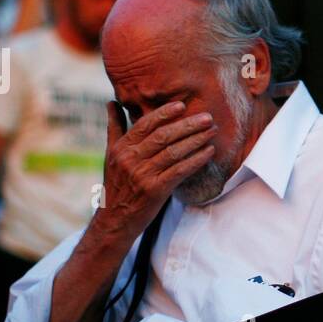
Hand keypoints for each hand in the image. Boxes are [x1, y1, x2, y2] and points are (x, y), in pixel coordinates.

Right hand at [94, 100, 217, 242]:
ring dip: (196, 140)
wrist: (114, 220)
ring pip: (174, 152)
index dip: (164, 113)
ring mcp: (143, 175)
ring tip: (212, 131)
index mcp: (121, 148)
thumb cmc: (116, 185)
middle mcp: (130, 159)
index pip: (145, 124)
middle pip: (163, 136)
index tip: (182, 105)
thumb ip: (115, 128)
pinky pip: (180, 171)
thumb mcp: (110, 155)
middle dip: (187, 125)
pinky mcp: (155, 190)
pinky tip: (208, 152)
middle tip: (207, 117)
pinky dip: (196, 160)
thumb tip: (112, 102)